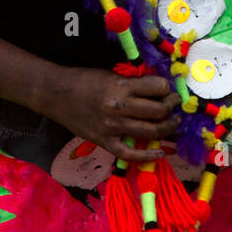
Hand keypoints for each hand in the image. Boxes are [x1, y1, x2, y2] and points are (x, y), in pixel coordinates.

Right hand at [41, 68, 180, 162]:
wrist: (56, 94)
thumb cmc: (84, 80)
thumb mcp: (111, 75)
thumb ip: (132, 84)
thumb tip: (157, 89)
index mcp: (121, 87)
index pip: (157, 88)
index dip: (167, 88)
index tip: (168, 89)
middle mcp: (119, 108)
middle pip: (158, 111)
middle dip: (171, 107)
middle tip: (175, 105)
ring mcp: (112, 128)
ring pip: (150, 132)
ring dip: (167, 128)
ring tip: (173, 123)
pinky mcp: (104, 142)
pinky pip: (130, 154)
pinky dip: (148, 156)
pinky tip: (161, 154)